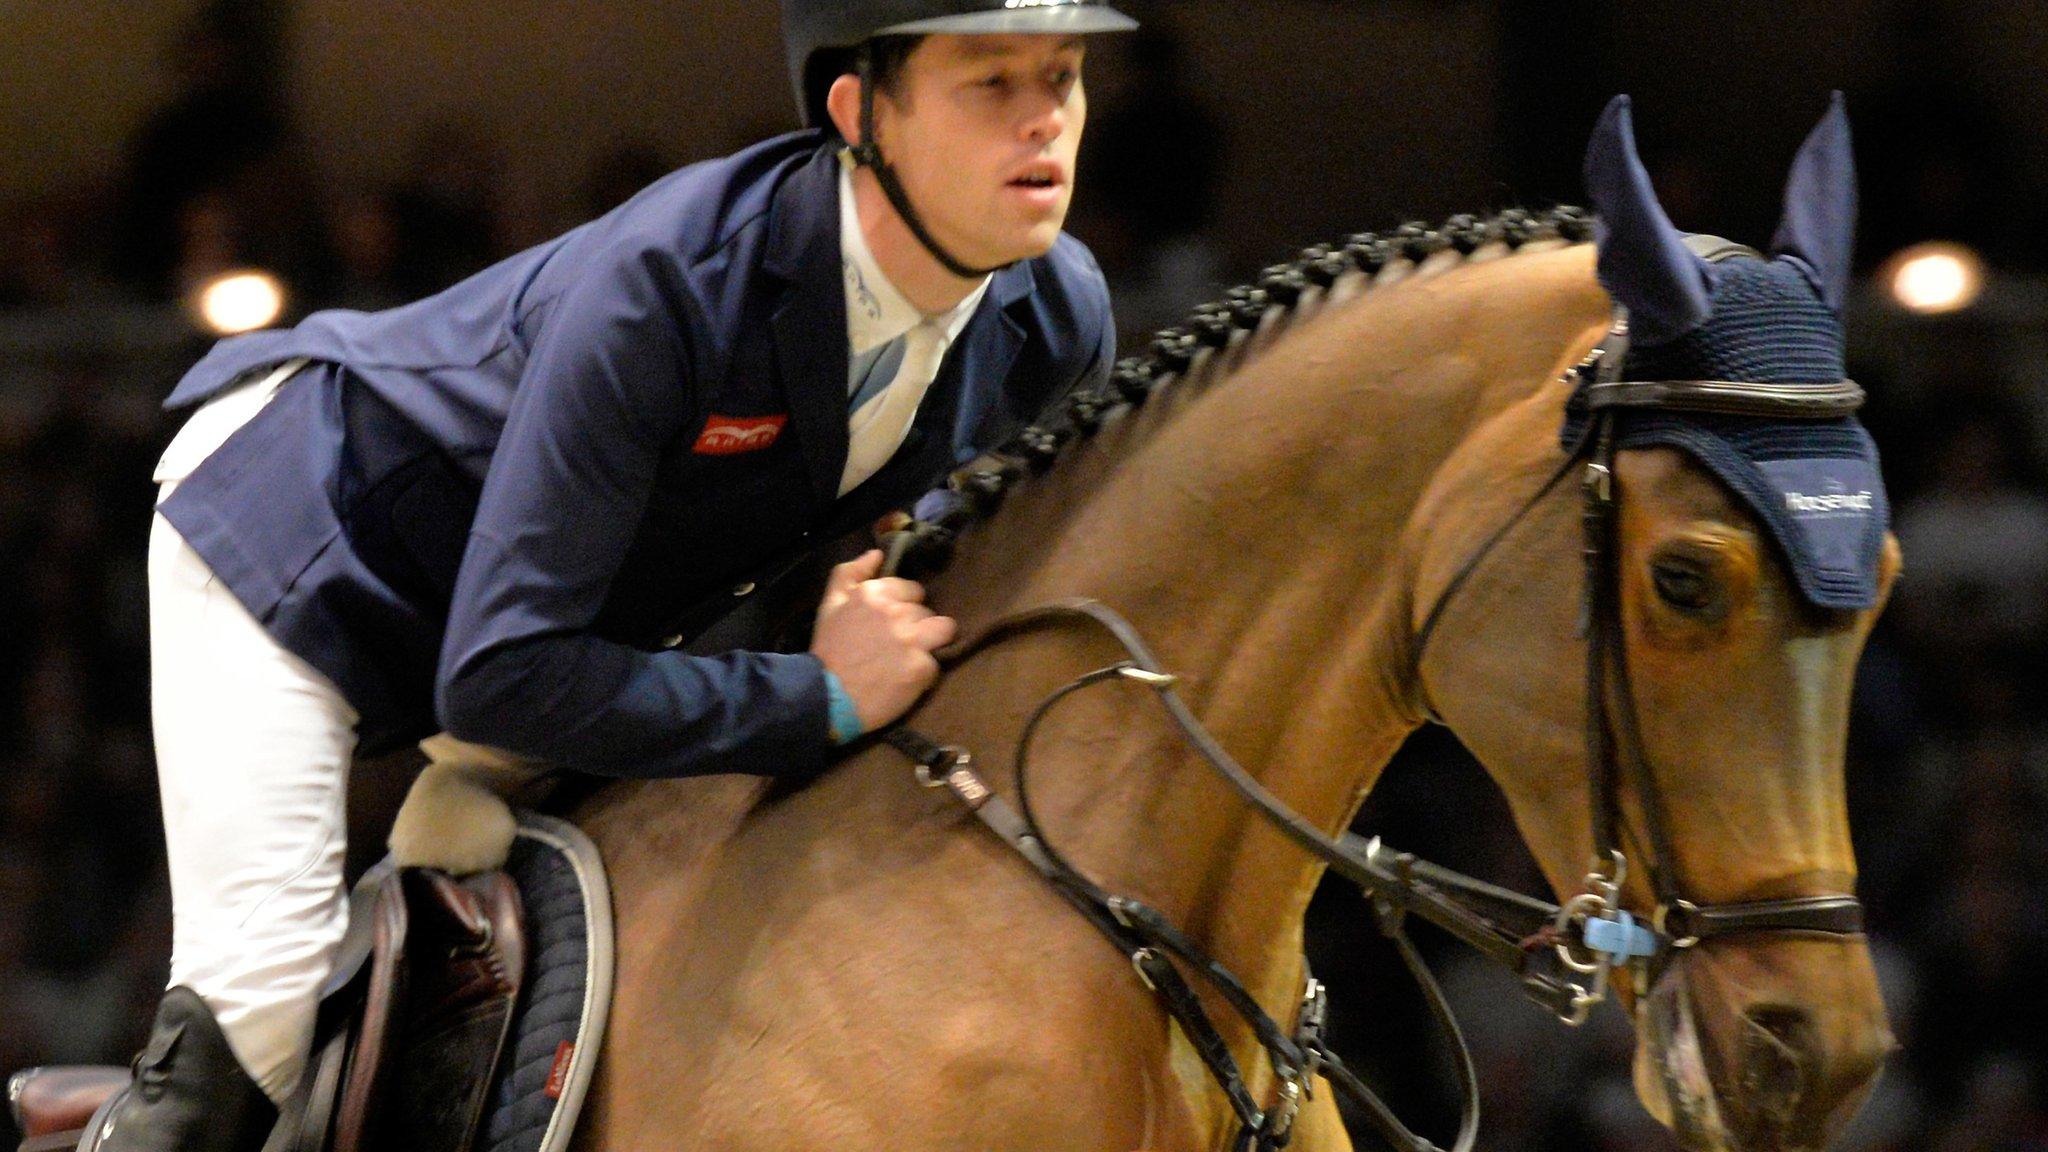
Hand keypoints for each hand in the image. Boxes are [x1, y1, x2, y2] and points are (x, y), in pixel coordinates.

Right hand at [810, 550, 955, 730]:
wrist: (825, 699)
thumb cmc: (828, 652)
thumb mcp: (829, 605)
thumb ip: (850, 573)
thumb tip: (877, 554)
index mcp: (874, 593)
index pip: (912, 590)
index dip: (903, 607)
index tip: (890, 624)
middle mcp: (896, 612)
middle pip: (926, 611)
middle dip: (915, 625)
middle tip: (895, 645)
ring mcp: (912, 640)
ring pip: (944, 630)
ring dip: (931, 643)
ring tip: (910, 658)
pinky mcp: (922, 667)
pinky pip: (936, 663)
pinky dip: (924, 673)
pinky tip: (905, 680)